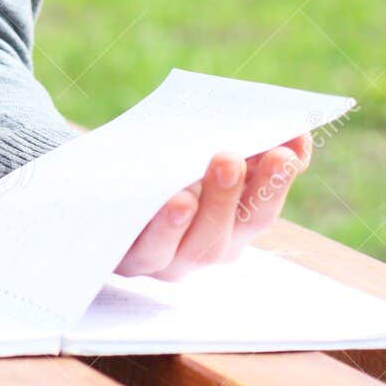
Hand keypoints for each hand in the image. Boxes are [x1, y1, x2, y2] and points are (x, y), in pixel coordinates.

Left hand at [114, 133, 313, 280]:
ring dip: (193, 217)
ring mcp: (169, 260)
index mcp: (231, 224)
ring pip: (192, 249)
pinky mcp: (131, 259)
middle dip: (230, 195)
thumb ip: (239, 141)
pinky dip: (158, 231)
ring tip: (189, 193)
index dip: (276, 183)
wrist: (96, 186)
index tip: (286, 151)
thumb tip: (290, 126)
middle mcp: (206, 248)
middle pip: (228, 232)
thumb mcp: (195, 150)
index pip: (261, 209)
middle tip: (228, 158)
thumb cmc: (158, 166)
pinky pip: (146, 251)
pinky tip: (165, 206)